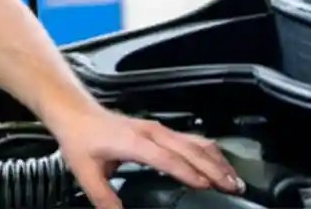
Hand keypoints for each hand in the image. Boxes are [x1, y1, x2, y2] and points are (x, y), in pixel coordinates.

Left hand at [54, 108, 243, 208]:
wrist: (76, 114)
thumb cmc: (81, 140)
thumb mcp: (87, 173)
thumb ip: (103, 197)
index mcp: (134, 141)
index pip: (167, 158)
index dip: (187, 172)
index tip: (207, 186)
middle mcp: (151, 132)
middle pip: (189, 149)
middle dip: (214, 168)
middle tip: (234, 187)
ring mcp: (157, 129)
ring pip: (194, 142)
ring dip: (216, 159)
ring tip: (233, 178)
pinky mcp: (160, 130)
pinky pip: (190, 139)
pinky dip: (208, 152)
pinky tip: (218, 163)